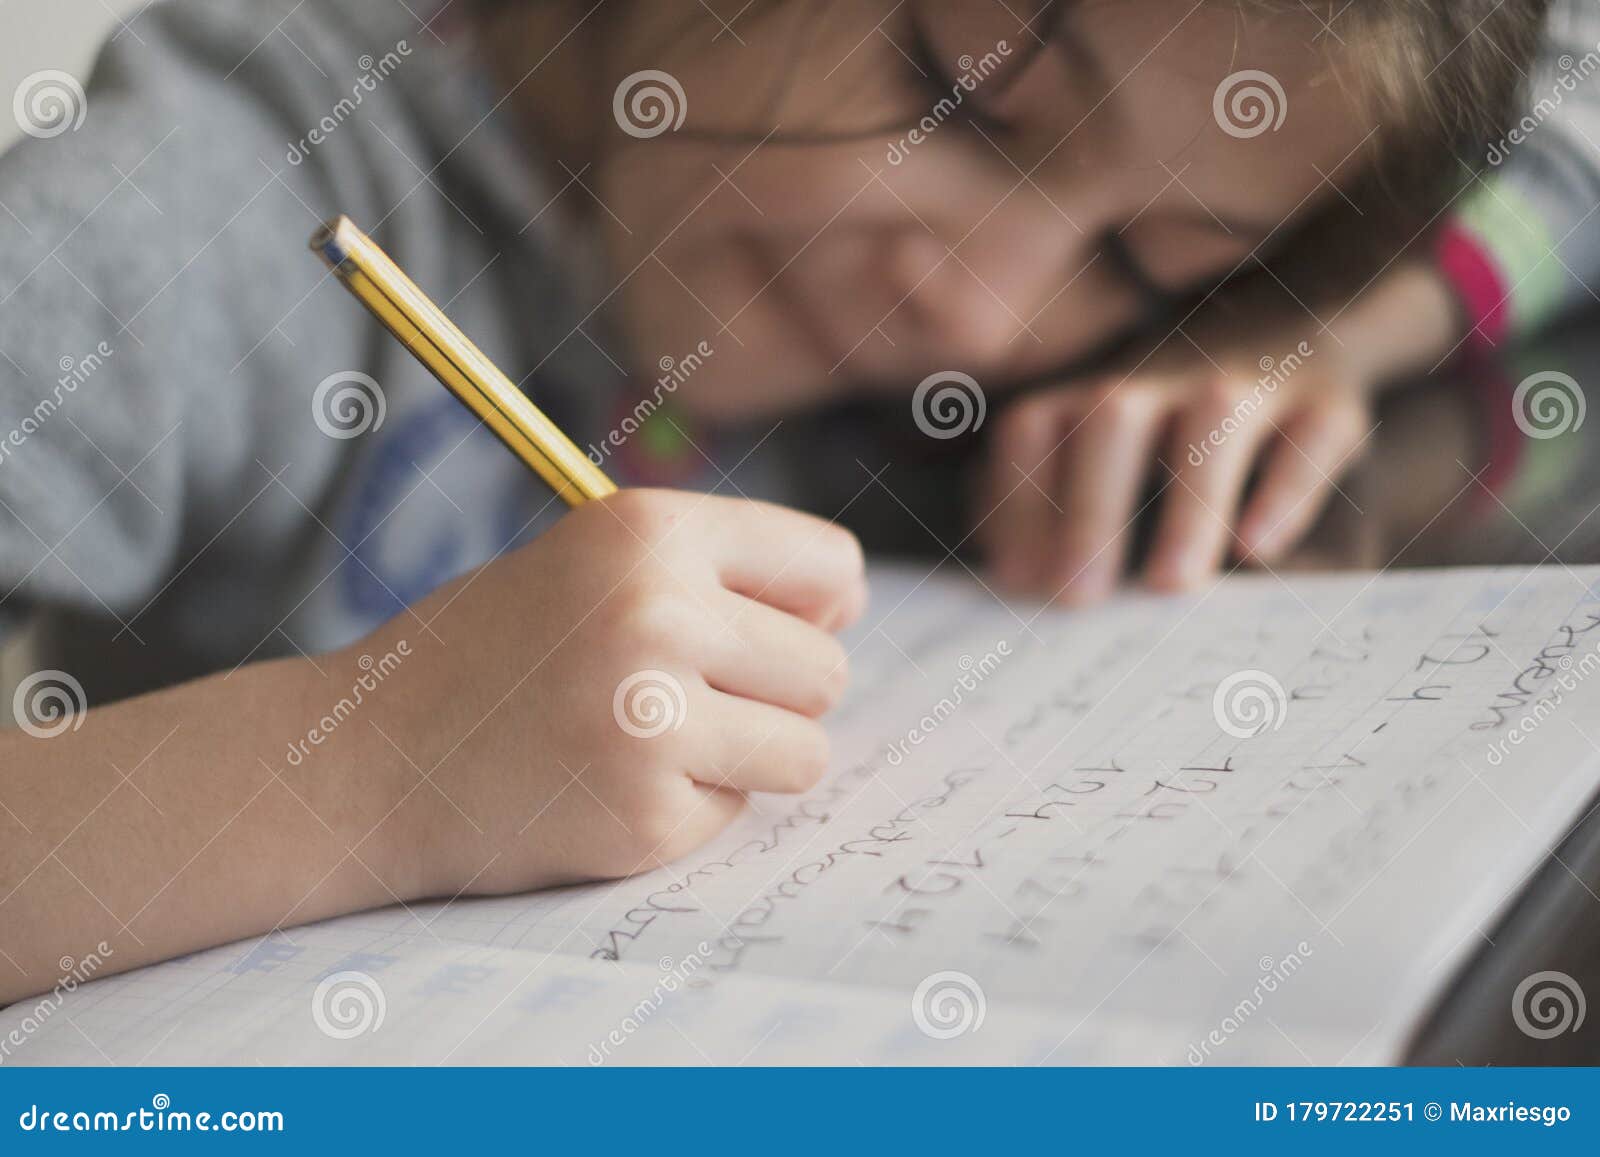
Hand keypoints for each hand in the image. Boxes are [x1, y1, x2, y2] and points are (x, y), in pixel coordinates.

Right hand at [355, 489, 865, 898]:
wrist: (364, 759)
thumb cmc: (490, 654)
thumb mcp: (593, 563)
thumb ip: (716, 572)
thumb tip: (849, 607)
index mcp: (649, 530)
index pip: (829, 567)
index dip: (812, 609)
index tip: (765, 633)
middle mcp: (659, 612)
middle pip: (826, 670)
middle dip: (773, 697)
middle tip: (679, 700)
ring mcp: (652, 718)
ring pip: (805, 752)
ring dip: (745, 760)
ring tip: (648, 742)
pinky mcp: (643, 814)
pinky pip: (736, 814)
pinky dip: (685, 810)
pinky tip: (603, 786)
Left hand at [979, 331, 1375, 603]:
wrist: (1308, 316)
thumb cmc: (1177, 418)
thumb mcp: (1109, 441)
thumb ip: (1055, 499)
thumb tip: (1013, 574)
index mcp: (1095, 387)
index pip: (1034, 427)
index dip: (1017, 502)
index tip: (1017, 581)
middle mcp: (1163, 373)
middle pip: (1114, 419)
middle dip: (1089, 508)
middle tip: (1078, 596)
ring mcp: (1250, 379)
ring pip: (1215, 424)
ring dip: (1188, 506)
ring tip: (1170, 585)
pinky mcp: (1328, 403)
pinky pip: (1309, 440)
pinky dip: (1284, 494)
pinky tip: (1256, 549)